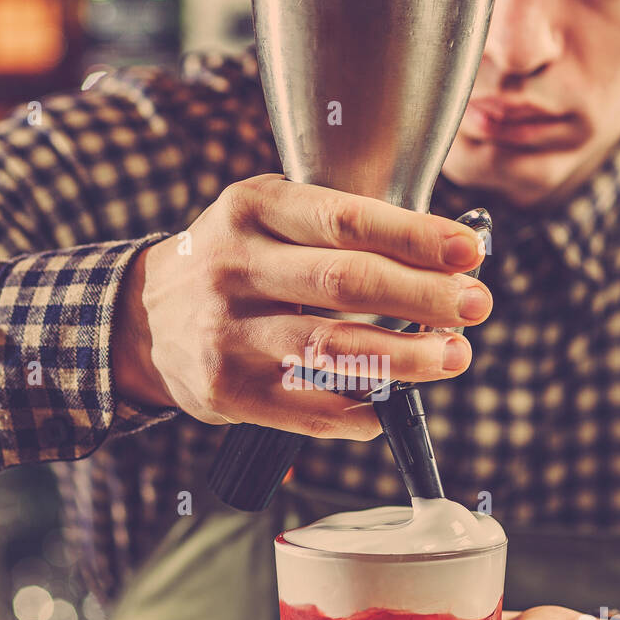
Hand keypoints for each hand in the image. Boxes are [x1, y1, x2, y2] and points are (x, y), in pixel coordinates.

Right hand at [110, 173, 491, 437]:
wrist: (143, 319)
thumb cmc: (234, 263)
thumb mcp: (268, 218)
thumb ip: (339, 229)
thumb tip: (443, 259)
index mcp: (252, 209)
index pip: (345, 218)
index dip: (413, 236)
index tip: (468, 250)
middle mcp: (234, 267)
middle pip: (346, 283)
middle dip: (423, 297)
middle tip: (476, 306)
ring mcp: (227, 333)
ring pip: (332, 350)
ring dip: (405, 358)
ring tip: (452, 356)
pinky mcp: (226, 391)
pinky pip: (309, 408)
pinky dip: (361, 410)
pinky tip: (392, 406)